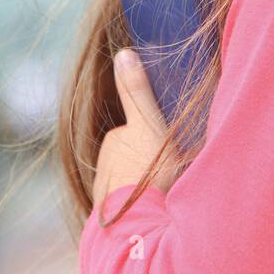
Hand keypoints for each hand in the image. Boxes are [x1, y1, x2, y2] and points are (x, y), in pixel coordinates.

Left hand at [93, 49, 183, 206]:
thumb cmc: (146, 171)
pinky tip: (152, 210)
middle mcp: (103, 164)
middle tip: (170, 172)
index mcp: (113, 141)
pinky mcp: (109, 216)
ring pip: (129, 179)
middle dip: (147, 161)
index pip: (135, 132)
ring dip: (143, 183)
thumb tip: (124, 52)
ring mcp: (105, 191)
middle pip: (132, 156)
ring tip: (163, 194)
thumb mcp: (149, 125)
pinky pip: (127, 203)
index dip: (154, 137)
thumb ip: (137, 91)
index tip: (170, 149)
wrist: (136, 222)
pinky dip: (137, 204)